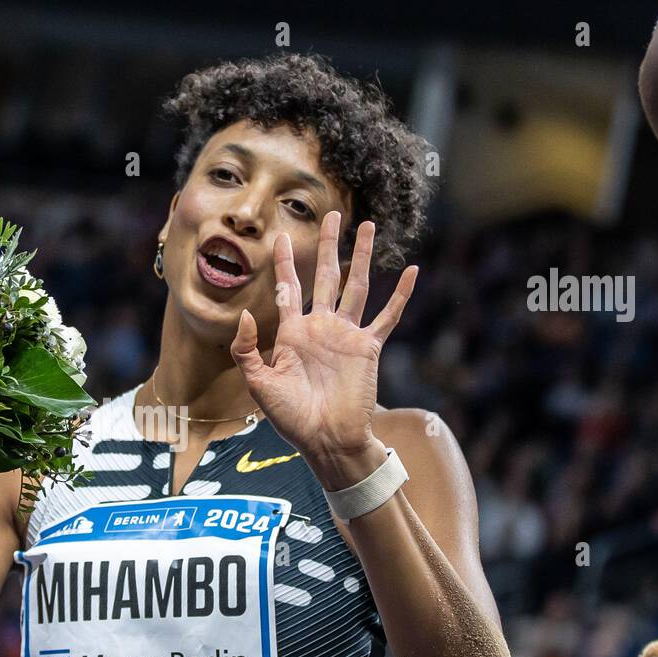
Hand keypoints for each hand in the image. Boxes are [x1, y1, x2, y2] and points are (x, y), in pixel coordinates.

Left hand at [230, 212, 417, 489]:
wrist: (324, 440)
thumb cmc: (290, 418)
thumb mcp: (258, 383)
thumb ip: (247, 349)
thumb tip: (246, 313)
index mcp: (293, 334)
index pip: (289, 289)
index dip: (286, 263)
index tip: (282, 237)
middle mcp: (321, 328)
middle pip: (326, 276)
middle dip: (328, 245)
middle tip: (331, 214)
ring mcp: (346, 336)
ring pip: (356, 286)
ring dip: (362, 256)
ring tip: (368, 226)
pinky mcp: (368, 348)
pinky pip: (387, 317)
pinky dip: (400, 295)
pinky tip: (411, 272)